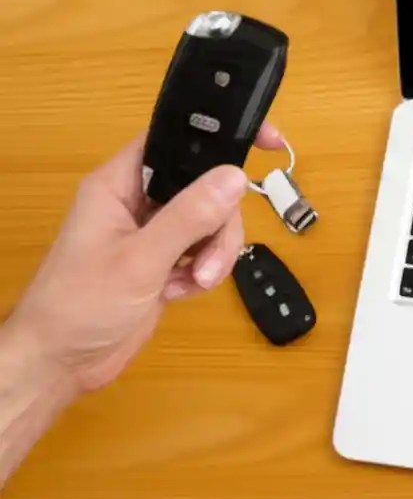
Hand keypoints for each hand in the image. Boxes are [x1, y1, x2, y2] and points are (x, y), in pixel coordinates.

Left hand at [6, 123, 285, 394]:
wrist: (60, 363)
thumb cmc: (80, 305)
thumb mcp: (140, 260)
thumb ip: (189, 217)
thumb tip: (235, 176)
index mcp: (119, 184)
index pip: (175, 139)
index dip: (217, 136)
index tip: (266, 143)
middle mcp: (137, 201)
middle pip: (206, 186)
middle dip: (220, 222)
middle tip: (210, 257)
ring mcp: (152, 232)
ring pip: (211, 222)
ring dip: (215, 253)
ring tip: (194, 282)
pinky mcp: (163, 261)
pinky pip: (204, 251)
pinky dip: (203, 271)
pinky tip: (180, 291)